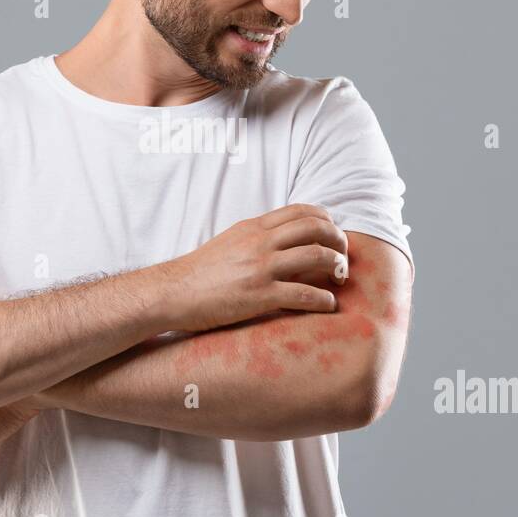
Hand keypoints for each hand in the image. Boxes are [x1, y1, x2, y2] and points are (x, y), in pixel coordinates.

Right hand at [160, 203, 347, 333]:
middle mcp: (261, 242)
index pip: (302, 211)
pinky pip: (304, 294)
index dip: (327, 221)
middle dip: (339, 242)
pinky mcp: (260, 296)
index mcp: (255, 227)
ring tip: (340, 279)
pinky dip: (324, 300)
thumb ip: (258, 237)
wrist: (173, 292)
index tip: (333, 235)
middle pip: (316, 229)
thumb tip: (285, 238)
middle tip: (344, 258)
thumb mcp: (231, 241)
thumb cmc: (201, 271)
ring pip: (316, 256)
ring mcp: (261, 268)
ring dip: (337, 267)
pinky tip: (327, 305)